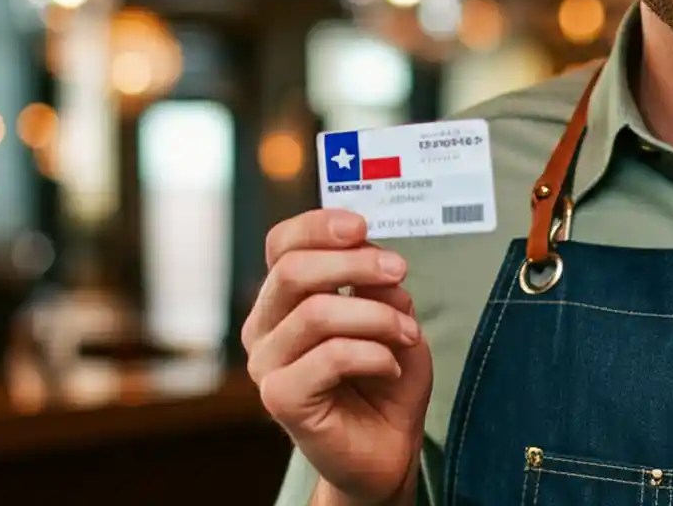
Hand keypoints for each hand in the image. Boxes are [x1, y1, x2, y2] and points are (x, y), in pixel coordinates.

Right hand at [242, 209, 432, 504]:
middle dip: (354, 263)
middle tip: (399, 271)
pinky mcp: (281, 399)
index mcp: (283, 298)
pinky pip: (330, 356)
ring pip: (317, 313)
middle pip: (293, 271)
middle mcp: (264, 327)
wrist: (387, 446)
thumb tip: (377, 263)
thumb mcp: (393, 316)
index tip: (362, 225)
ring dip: (377, 317)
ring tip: (409, 334)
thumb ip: (380, 286)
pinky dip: (374, 354)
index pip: (281, 244)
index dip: (317, 226)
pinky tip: (390, 366)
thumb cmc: (385, 376)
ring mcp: (267, 364)